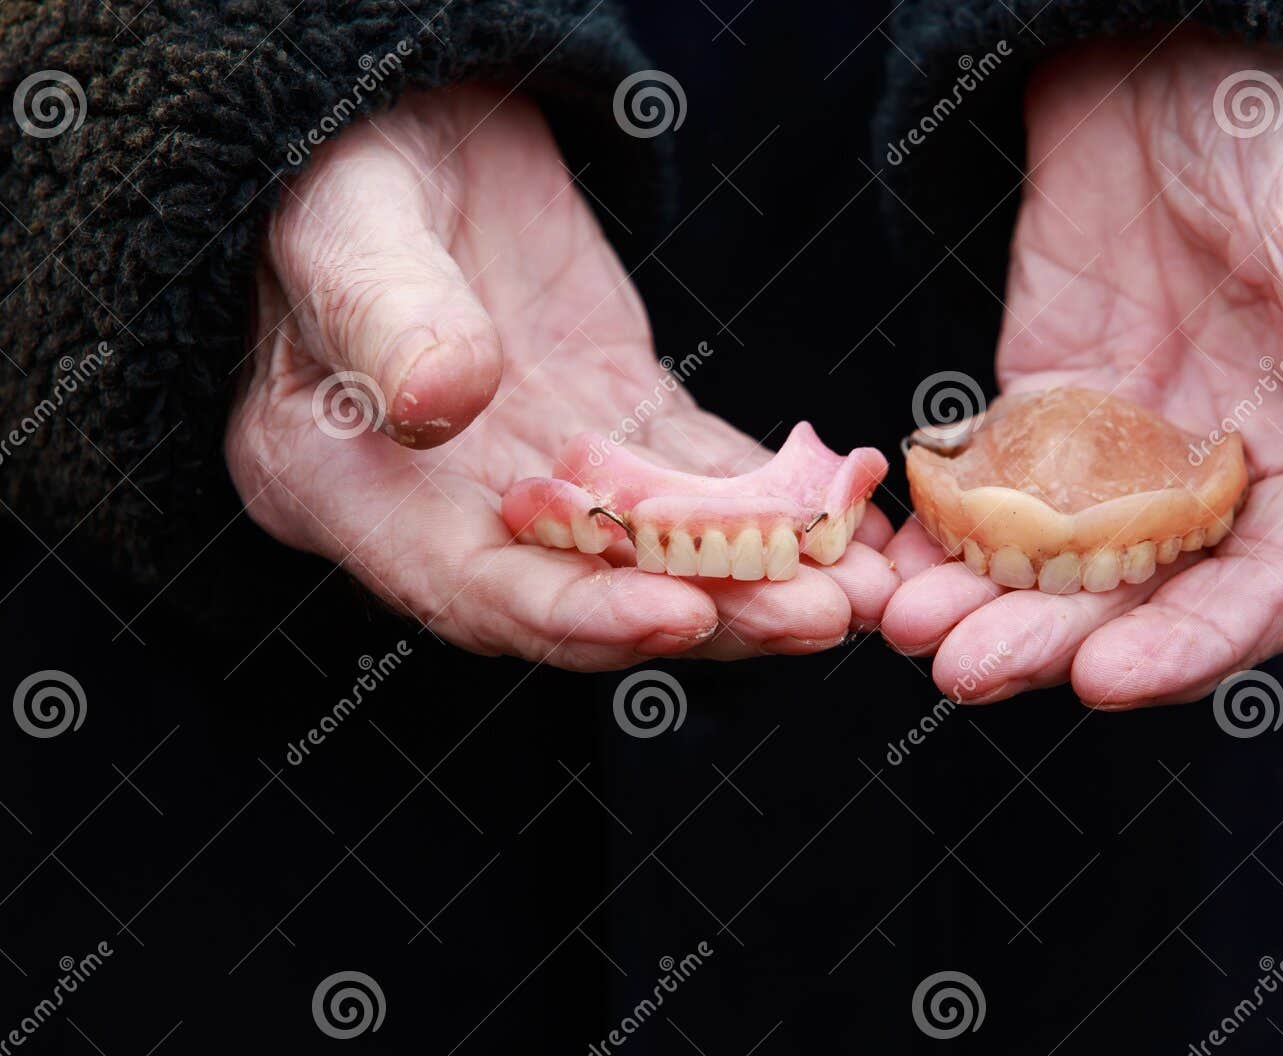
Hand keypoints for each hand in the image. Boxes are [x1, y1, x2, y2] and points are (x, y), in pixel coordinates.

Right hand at [227, 85, 896, 667]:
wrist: (401, 122)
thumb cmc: (336, 176)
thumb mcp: (341, 231)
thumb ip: (384, 319)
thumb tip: (446, 401)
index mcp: (353, 490)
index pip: (474, 589)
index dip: (578, 618)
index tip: (682, 614)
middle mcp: (456, 505)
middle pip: (590, 593)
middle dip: (710, 611)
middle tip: (818, 615)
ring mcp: (545, 470)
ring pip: (661, 549)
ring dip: (761, 575)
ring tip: (858, 584)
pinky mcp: (614, 421)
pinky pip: (698, 479)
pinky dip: (773, 506)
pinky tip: (843, 521)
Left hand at [881, 29, 1282, 706]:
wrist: (1186, 64)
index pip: (1272, 590)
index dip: (1194, 645)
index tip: (1107, 679)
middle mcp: (1227, 486)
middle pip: (1142, 598)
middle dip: (1054, 641)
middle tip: (966, 669)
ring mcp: (1129, 457)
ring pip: (1056, 563)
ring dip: (985, 604)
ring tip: (914, 626)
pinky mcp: (1046, 417)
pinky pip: (993, 495)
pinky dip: (946, 535)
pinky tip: (893, 560)